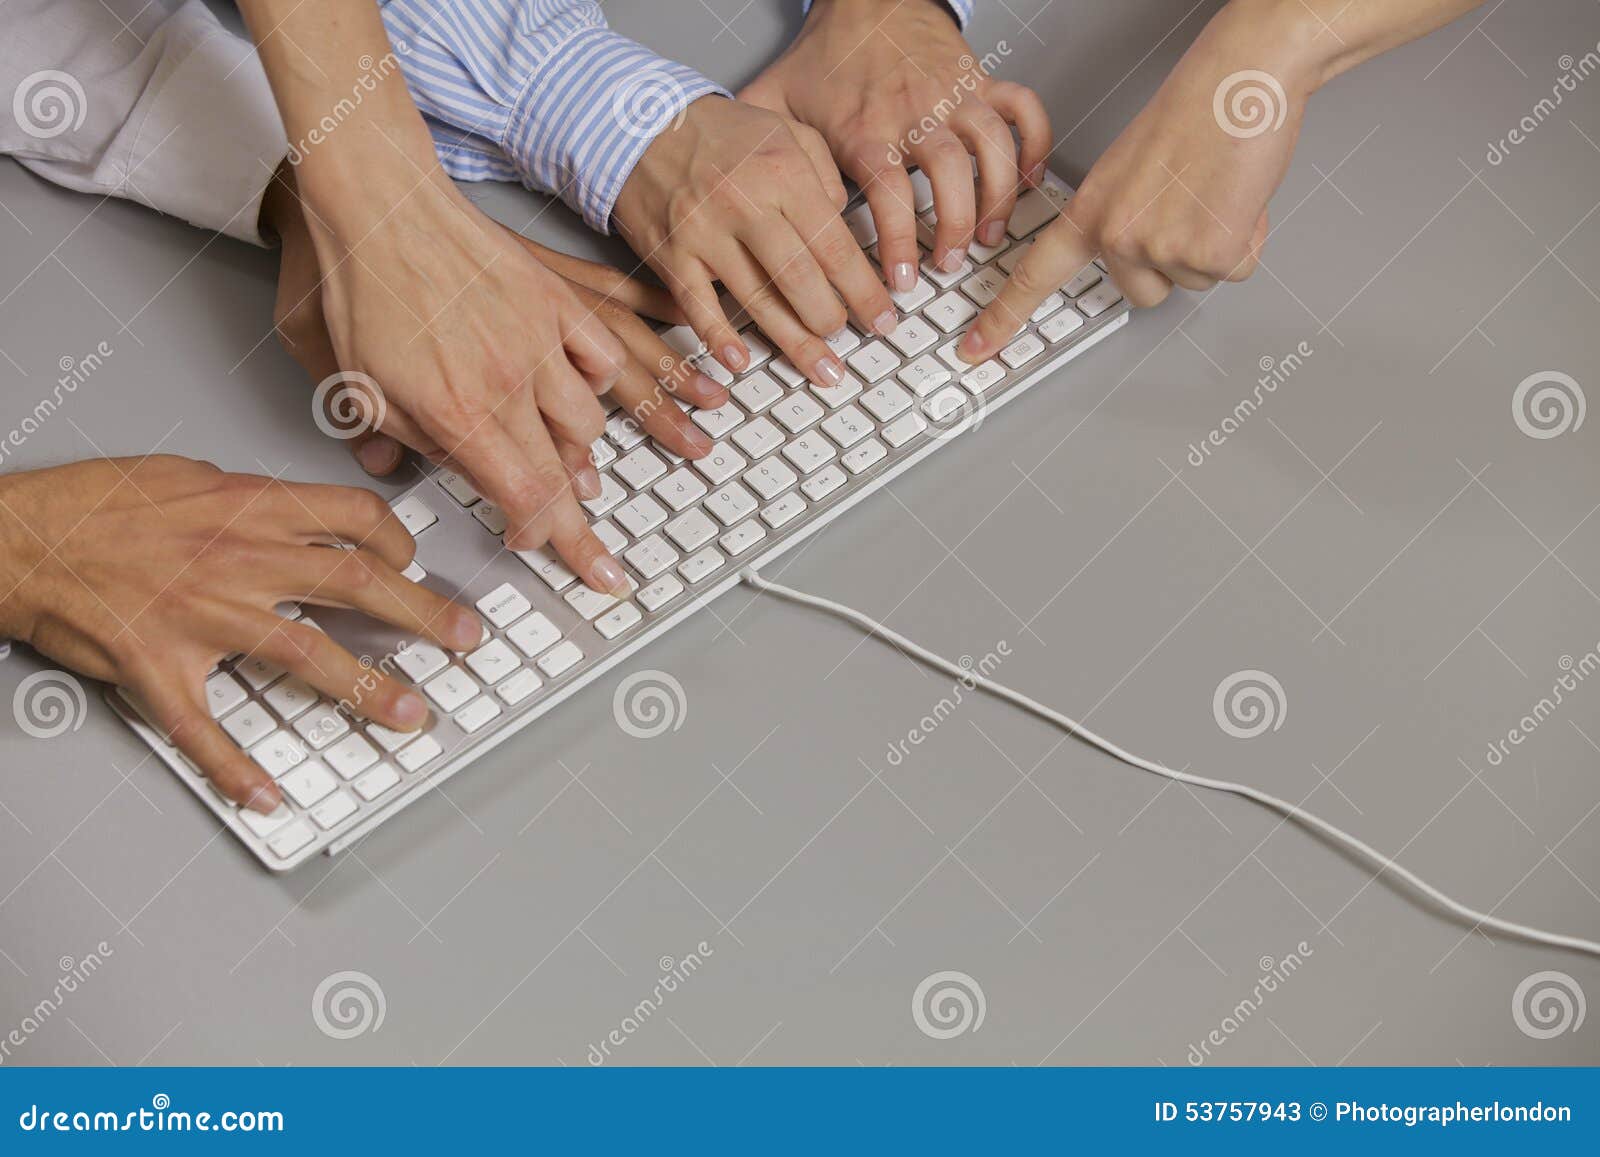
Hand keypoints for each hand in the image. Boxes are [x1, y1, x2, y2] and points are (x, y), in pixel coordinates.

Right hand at [0, 457, 482, 812]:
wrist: (16, 538)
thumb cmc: (94, 505)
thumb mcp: (187, 477)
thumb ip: (251, 502)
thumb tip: (299, 517)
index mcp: (248, 507)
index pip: (352, 519)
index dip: (400, 542)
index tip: (419, 563)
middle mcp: (238, 559)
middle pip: (357, 585)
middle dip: (423, 615)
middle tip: (464, 639)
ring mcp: (202, 617)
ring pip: (308, 654)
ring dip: (367, 689)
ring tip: (410, 715)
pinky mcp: (159, 668)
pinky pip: (207, 729)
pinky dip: (238, 768)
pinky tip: (268, 794)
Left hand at [273, 162, 636, 596]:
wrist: (379, 202)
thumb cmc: (360, 287)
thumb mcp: (356, 383)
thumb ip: (399, 438)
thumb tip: (418, 473)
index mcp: (460, 413)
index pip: (526, 499)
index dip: (544, 538)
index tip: (548, 552)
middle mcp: (510, 385)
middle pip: (565, 476)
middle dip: (583, 528)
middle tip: (599, 555)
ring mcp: (540, 341)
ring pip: (590, 422)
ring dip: (580, 452)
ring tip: (568, 461)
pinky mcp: (555, 301)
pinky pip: (603, 356)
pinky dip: (599, 381)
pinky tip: (580, 387)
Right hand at [613, 95, 897, 389]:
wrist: (638, 124)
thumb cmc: (720, 133)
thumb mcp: (785, 130)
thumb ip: (823, 173)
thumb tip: (844, 220)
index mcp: (783, 173)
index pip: (835, 246)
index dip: (863, 290)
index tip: (882, 317)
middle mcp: (745, 204)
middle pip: (800, 280)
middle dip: (831, 320)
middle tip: (849, 339)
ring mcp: (704, 233)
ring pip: (756, 300)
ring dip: (792, 341)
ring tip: (819, 368)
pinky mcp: (671, 254)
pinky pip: (697, 305)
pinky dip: (718, 337)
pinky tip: (740, 361)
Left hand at [740, 0, 1049, 290]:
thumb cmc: (826, 56)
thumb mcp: (779, 101)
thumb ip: (765, 154)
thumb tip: (747, 206)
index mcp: (866, 125)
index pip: (890, 192)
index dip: (900, 241)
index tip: (901, 281)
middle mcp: (915, 111)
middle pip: (950, 174)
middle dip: (955, 227)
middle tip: (949, 263)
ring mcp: (954, 95)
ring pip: (992, 148)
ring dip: (998, 197)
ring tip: (988, 236)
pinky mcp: (981, 81)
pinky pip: (1023, 111)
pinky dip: (1035, 145)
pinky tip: (1032, 179)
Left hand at [960, 2, 1306, 360]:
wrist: (1240, 86)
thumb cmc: (1194, 114)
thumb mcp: (1130, 171)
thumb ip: (1121, 217)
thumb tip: (1141, 252)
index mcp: (1090, 211)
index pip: (1035, 275)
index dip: (1003, 317)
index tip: (977, 348)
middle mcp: (1117, 235)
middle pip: (1141, 292)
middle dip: (1170, 262)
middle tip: (1187, 206)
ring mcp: (1161, 249)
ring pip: (1191, 281)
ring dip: (1211, 246)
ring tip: (1213, 193)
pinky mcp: (1209, 255)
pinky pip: (1231, 271)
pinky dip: (1244, 240)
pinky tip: (1237, 199)